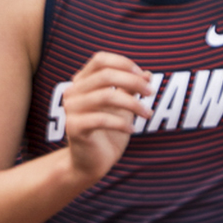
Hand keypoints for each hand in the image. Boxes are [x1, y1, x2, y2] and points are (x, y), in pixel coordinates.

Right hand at [64, 52, 152, 182]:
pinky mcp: (74, 127)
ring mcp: (71, 109)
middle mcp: (73, 92)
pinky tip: (132, 129)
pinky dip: (122, 123)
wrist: (91, 163)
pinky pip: (101, 119)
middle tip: (151, 93)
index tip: (143, 77)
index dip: (123, 64)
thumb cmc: (108, 132)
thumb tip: (147, 73)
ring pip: (106, 96)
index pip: (100, 60)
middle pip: (106, 75)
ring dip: (133, 103)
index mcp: (81, 82)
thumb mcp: (122, 107)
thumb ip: (130, 89)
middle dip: (133, 82)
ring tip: (148, 114)